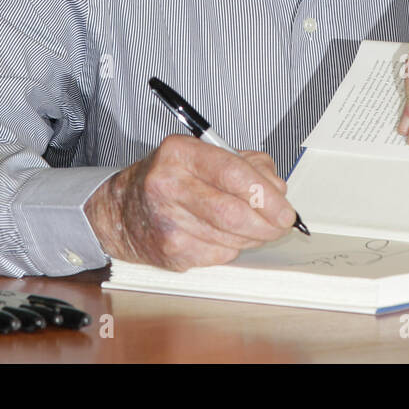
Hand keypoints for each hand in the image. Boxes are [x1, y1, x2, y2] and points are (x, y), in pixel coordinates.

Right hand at [83, 135, 296, 270]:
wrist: (123, 210)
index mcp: (180, 153)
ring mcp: (167, 222)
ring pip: (231, 238)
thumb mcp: (205, 155)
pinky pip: (220, 255)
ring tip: (254, 227)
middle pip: (233, 212)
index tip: (285, 208)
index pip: (233, 173)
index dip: (266, 194)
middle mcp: (168, 185)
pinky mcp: (170, 251)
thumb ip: (247, 165)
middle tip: (281, 224)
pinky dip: (233, 247)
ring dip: (253, 236)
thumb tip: (277, 191)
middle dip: (267, 223)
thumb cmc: (170, 179)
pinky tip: (224, 235)